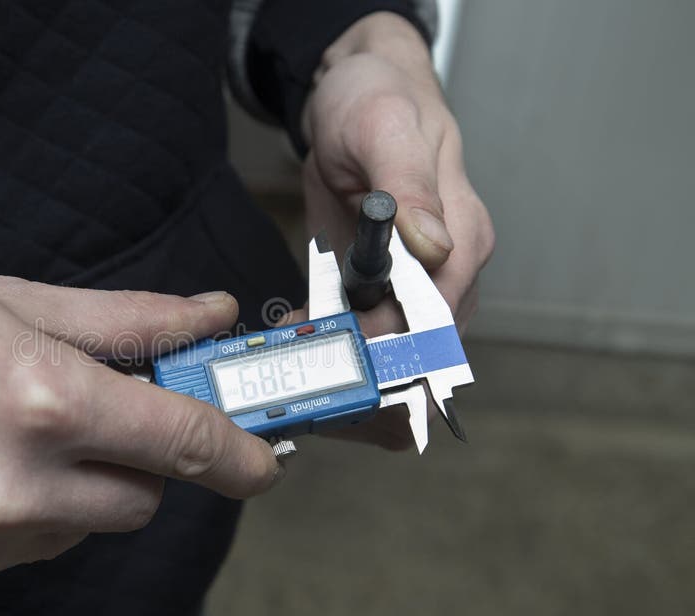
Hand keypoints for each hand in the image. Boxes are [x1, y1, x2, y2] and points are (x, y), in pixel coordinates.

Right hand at [0, 248, 277, 613]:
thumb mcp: (1, 297)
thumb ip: (123, 321)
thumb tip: (205, 319)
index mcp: (36, 402)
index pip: (180, 443)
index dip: (235, 452)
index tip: (259, 460)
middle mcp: (7, 492)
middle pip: (136, 502)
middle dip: (131, 462)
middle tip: (82, 415)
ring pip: (72, 535)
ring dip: (61, 493)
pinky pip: (8, 563)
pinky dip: (3, 525)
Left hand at [295, 12, 494, 448]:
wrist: (353, 93)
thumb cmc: (375, 101)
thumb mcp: (385, 128)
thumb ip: (410, 185)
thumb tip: (435, 245)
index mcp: (462, 240)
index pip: (437, 323)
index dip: (390, 352)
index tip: (342, 366)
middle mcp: (447, 273)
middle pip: (418, 353)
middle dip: (365, 374)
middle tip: (307, 381)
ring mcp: (413, 285)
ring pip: (393, 355)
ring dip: (346, 368)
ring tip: (293, 367)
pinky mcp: (380, 286)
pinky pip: (362, 332)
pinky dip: (331, 345)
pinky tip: (295, 340)